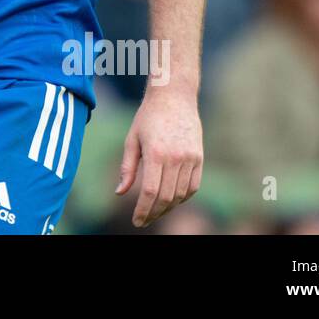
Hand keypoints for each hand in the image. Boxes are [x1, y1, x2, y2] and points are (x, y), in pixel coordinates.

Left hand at [116, 86, 202, 227]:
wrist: (174, 96)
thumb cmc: (148, 117)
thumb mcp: (131, 139)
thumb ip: (127, 168)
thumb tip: (119, 193)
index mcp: (156, 153)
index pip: (151, 192)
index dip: (143, 210)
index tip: (136, 221)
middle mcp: (176, 157)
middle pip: (166, 197)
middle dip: (154, 213)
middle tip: (143, 221)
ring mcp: (190, 158)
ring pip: (181, 194)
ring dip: (168, 208)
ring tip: (155, 212)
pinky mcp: (199, 157)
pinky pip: (193, 186)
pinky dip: (182, 197)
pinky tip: (171, 200)